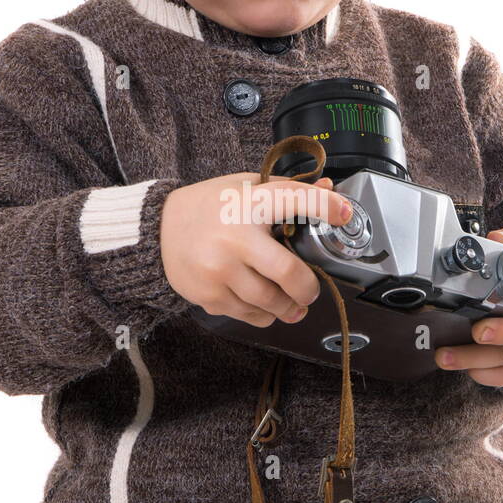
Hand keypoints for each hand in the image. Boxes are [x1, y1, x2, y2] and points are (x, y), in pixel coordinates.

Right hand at [160, 172, 351, 326]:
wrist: (157, 230)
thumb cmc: (209, 206)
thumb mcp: (246, 186)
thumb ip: (287, 190)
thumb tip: (331, 189)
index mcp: (248, 204)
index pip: (295, 199)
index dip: (326, 207)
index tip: (344, 214)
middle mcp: (235, 238)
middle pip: (288, 274)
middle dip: (308, 288)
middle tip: (311, 291)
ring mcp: (219, 270)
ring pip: (270, 302)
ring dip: (288, 307)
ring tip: (292, 304)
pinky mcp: (208, 295)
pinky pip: (248, 315)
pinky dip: (263, 314)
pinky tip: (264, 306)